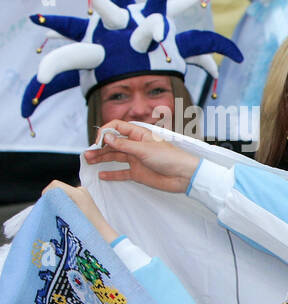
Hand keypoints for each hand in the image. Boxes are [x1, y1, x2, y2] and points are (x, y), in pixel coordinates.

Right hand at [42, 181, 119, 242]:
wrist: (102, 233)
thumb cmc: (88, 227)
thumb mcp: (70, 217)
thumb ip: (59, 205)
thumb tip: (46, 200)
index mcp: (78, 193)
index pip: (55, 185)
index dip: (47, 193)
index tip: (44, 204)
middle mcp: (81, 190)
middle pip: (58, 188)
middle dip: (51, 198)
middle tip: (49, 210)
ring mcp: (82, 194)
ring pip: (62, 193)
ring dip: (57, 201)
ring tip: (57, 213)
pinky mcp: (82, 198)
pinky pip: (67, 196)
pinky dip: (62, 203)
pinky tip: (63, 213)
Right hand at [84, 120, 199, 193]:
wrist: (184, 176)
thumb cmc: (169, 158)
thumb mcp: (144, 149)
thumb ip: (124, 145)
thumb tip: (106, 137)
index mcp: (139, 134)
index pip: (117, 127)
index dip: (105, 132)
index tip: (98, 141)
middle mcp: (136, 145)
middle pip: (113, 143)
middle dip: (99, 147)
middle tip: (87, 154)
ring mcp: (136, 159)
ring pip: (114, 157)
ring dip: (101, 158)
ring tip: (89, 161)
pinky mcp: (138, 173)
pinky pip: (121, 172)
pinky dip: (112, 173)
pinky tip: (101, 174)